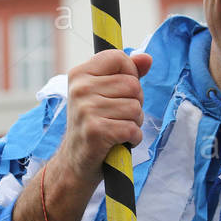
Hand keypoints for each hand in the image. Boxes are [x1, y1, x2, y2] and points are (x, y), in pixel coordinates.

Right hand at [53, 50, 152, 188]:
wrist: (74, 162)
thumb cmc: (94, 124)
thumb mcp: (104, 93)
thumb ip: (127, 73)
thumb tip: (146, 58)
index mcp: (79, 74)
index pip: (118, 58)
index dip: (130, 74)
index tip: (121, 91)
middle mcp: (80, 89)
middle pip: (133, 85)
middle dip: (135, 103)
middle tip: (117, 116)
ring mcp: (86, 110)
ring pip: (135, 108)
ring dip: (134, 123)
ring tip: (117, 129)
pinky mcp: (96, 131)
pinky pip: (133, 128)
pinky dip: (133, 138)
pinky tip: (119, 142)